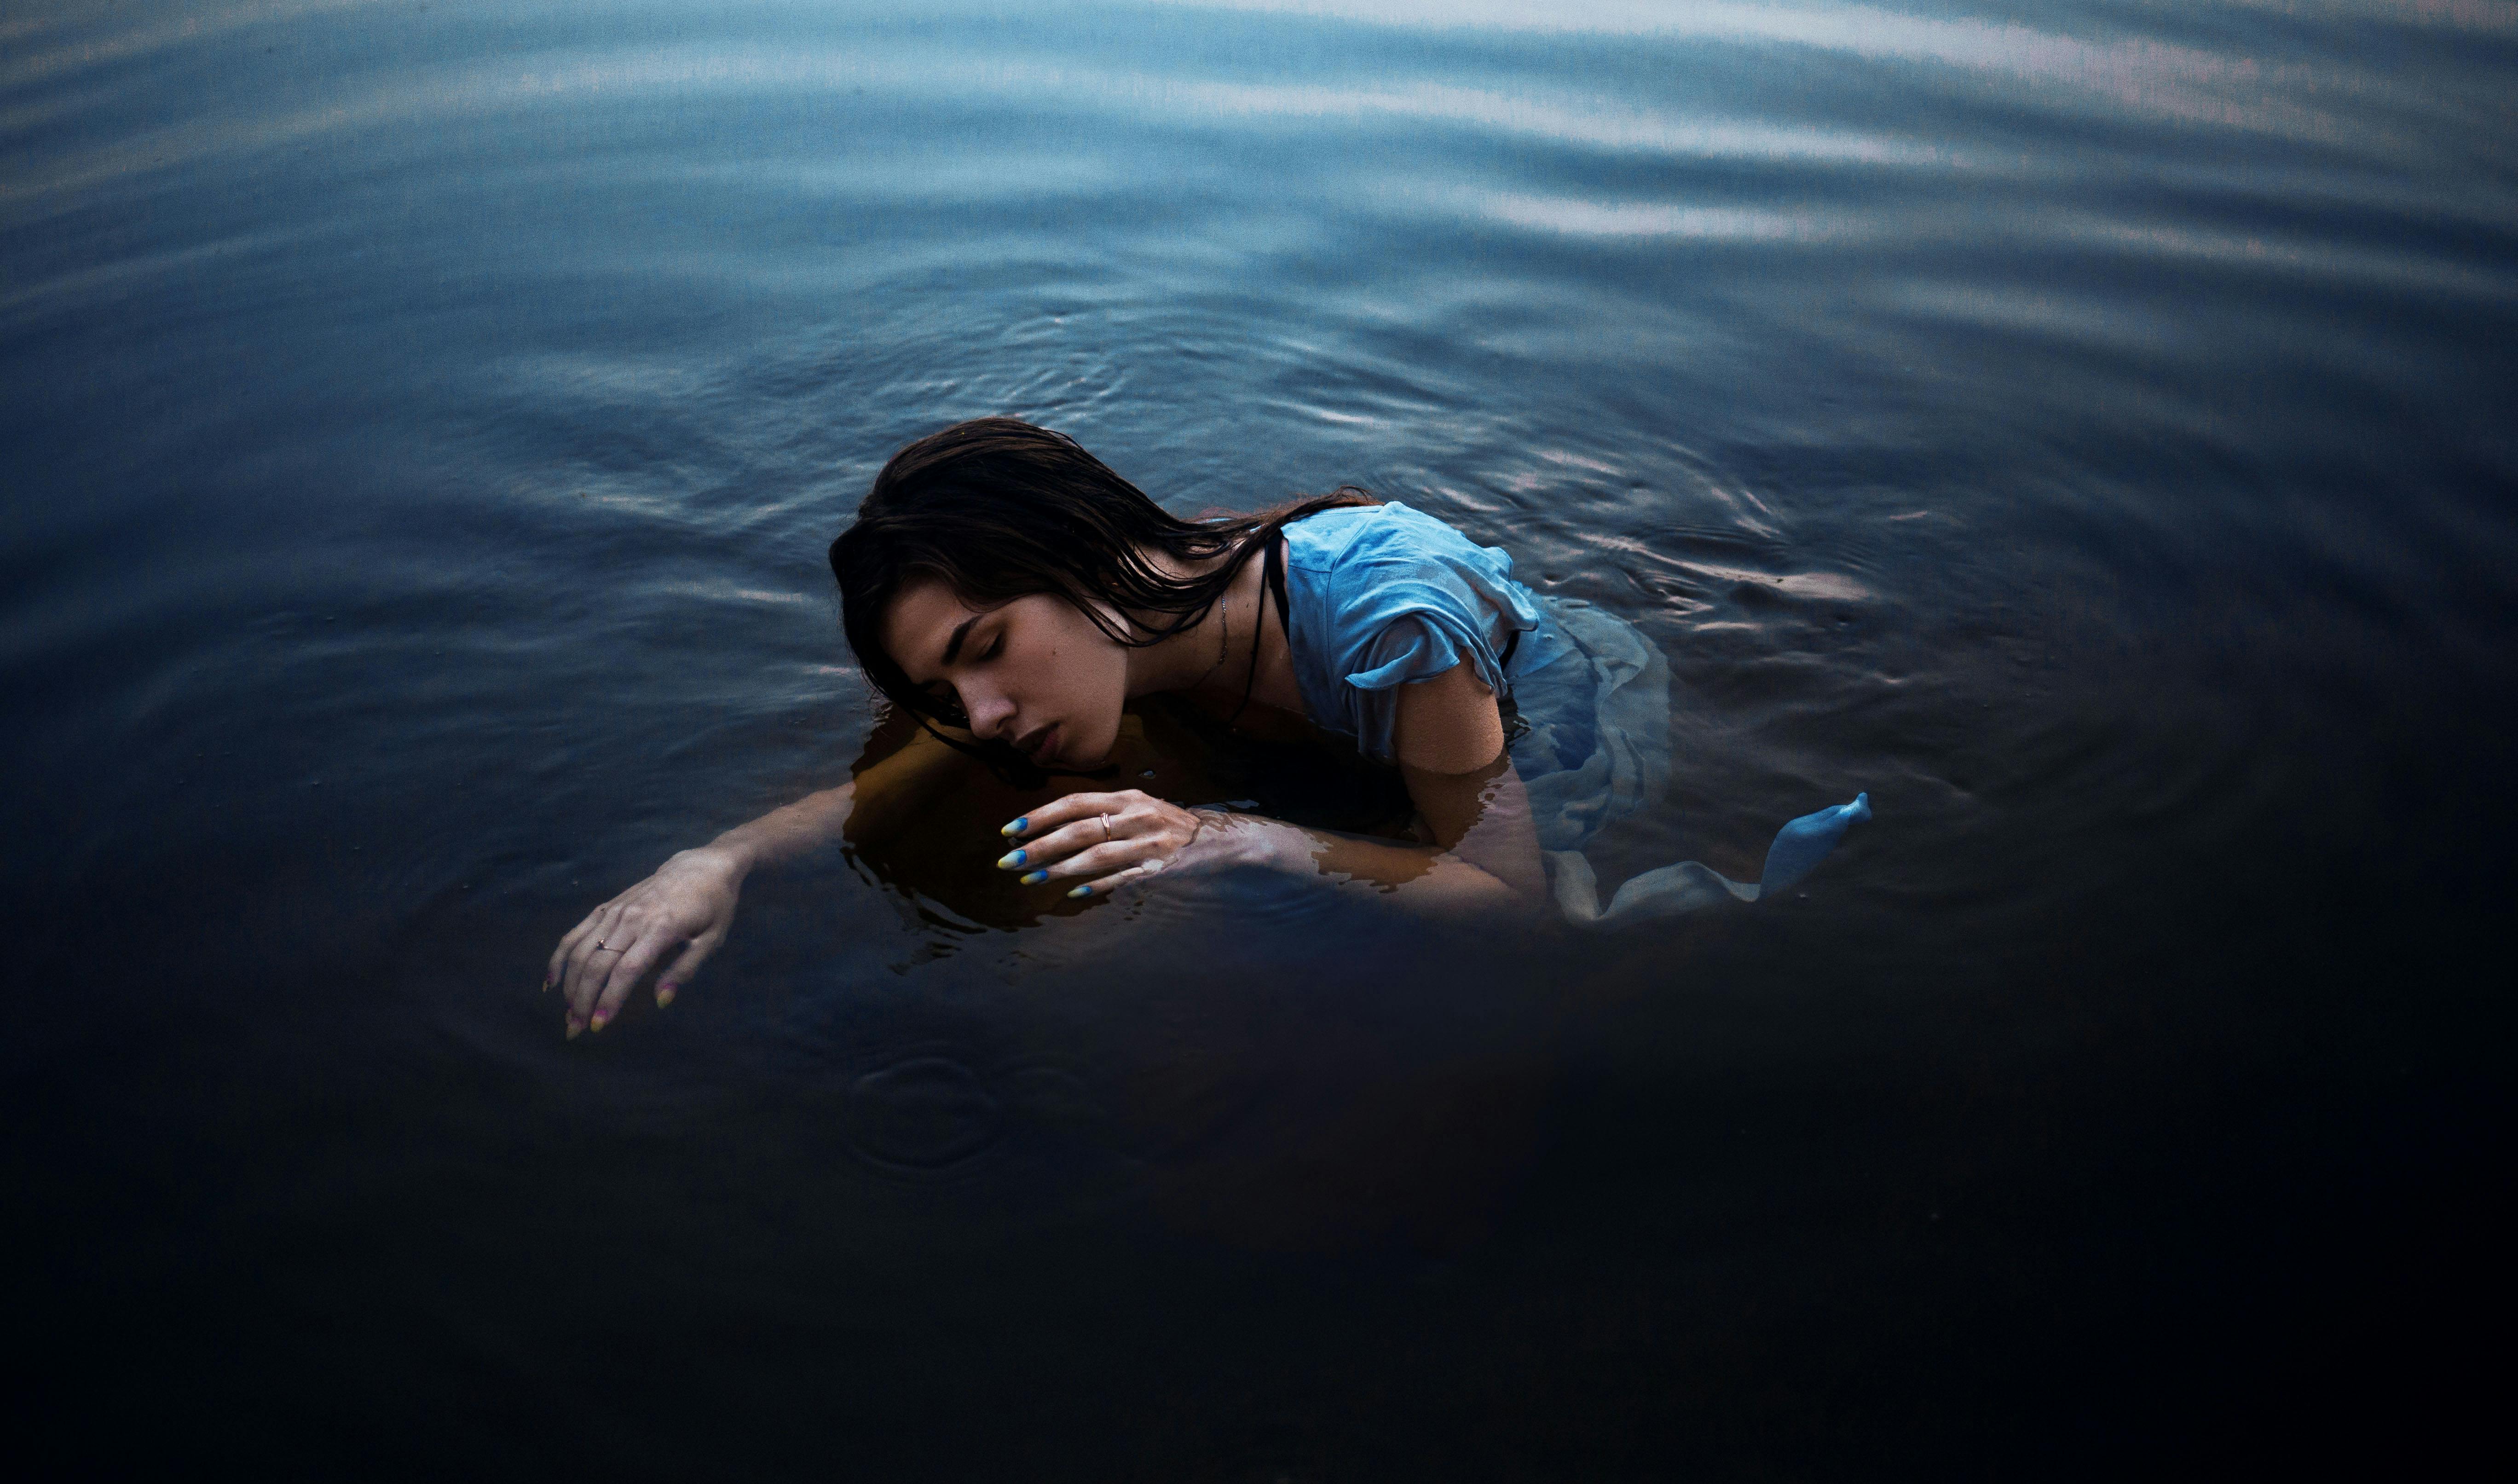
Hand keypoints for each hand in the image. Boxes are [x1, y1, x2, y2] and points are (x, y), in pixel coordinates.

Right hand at [547, 845, 745, 1035]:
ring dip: (570, 985)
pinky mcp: (607, 907)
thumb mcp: (712, 939)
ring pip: (582, 950)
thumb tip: (661, 1000)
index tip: (599, 1025)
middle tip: (577, 1029)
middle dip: (583, 999)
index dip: (610, 999)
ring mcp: (616, 910)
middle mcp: (632, 918)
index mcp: (661, 928)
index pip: (626, 970)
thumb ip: (686, 970)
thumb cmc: (713, 907)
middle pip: (598, 963)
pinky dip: (561, 957)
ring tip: (568, 1014)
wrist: (702, 866)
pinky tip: (552, 981)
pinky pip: (576, 933)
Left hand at [993, 789, 1250, 897]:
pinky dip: (1097, 885)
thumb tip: (1049, 829)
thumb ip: (1099, 814)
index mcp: (1126, 798)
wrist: (1218, 841)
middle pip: (1079, 830)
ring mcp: (1148, 843)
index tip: (1010, 830)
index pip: (1074, 803)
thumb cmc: (1165, 825)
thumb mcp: (1135, 808)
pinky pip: (1123, 878)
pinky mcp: (1159, 868)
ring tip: (1031, 879)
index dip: (1040, 816)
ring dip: (1060, 868)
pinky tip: (1073, 894)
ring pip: (1097, 855)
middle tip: (1008, 859)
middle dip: (1040, 845)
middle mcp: (1136, 816)